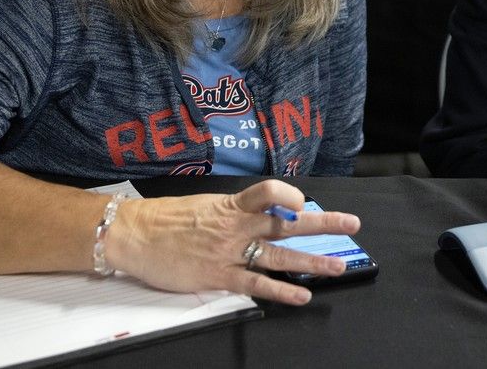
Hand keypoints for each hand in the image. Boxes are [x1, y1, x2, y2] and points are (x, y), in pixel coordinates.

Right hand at [105, 179, 360, 304]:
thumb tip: (254, 212)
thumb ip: (231, 210)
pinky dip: (281, 291)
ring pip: (280, 254)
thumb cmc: (165, 219)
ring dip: (312, 261)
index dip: (290, 194)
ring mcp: (230, 251)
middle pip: (288, 221)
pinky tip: (302, 296)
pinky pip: (257, 283)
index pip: (269, 192)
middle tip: (352, 223)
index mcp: (232, 205)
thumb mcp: (204, 204)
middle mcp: (237, 226)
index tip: (305, 201)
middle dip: (323, 223)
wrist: (134, 234)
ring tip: (339, 266)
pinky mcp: (219, 276)